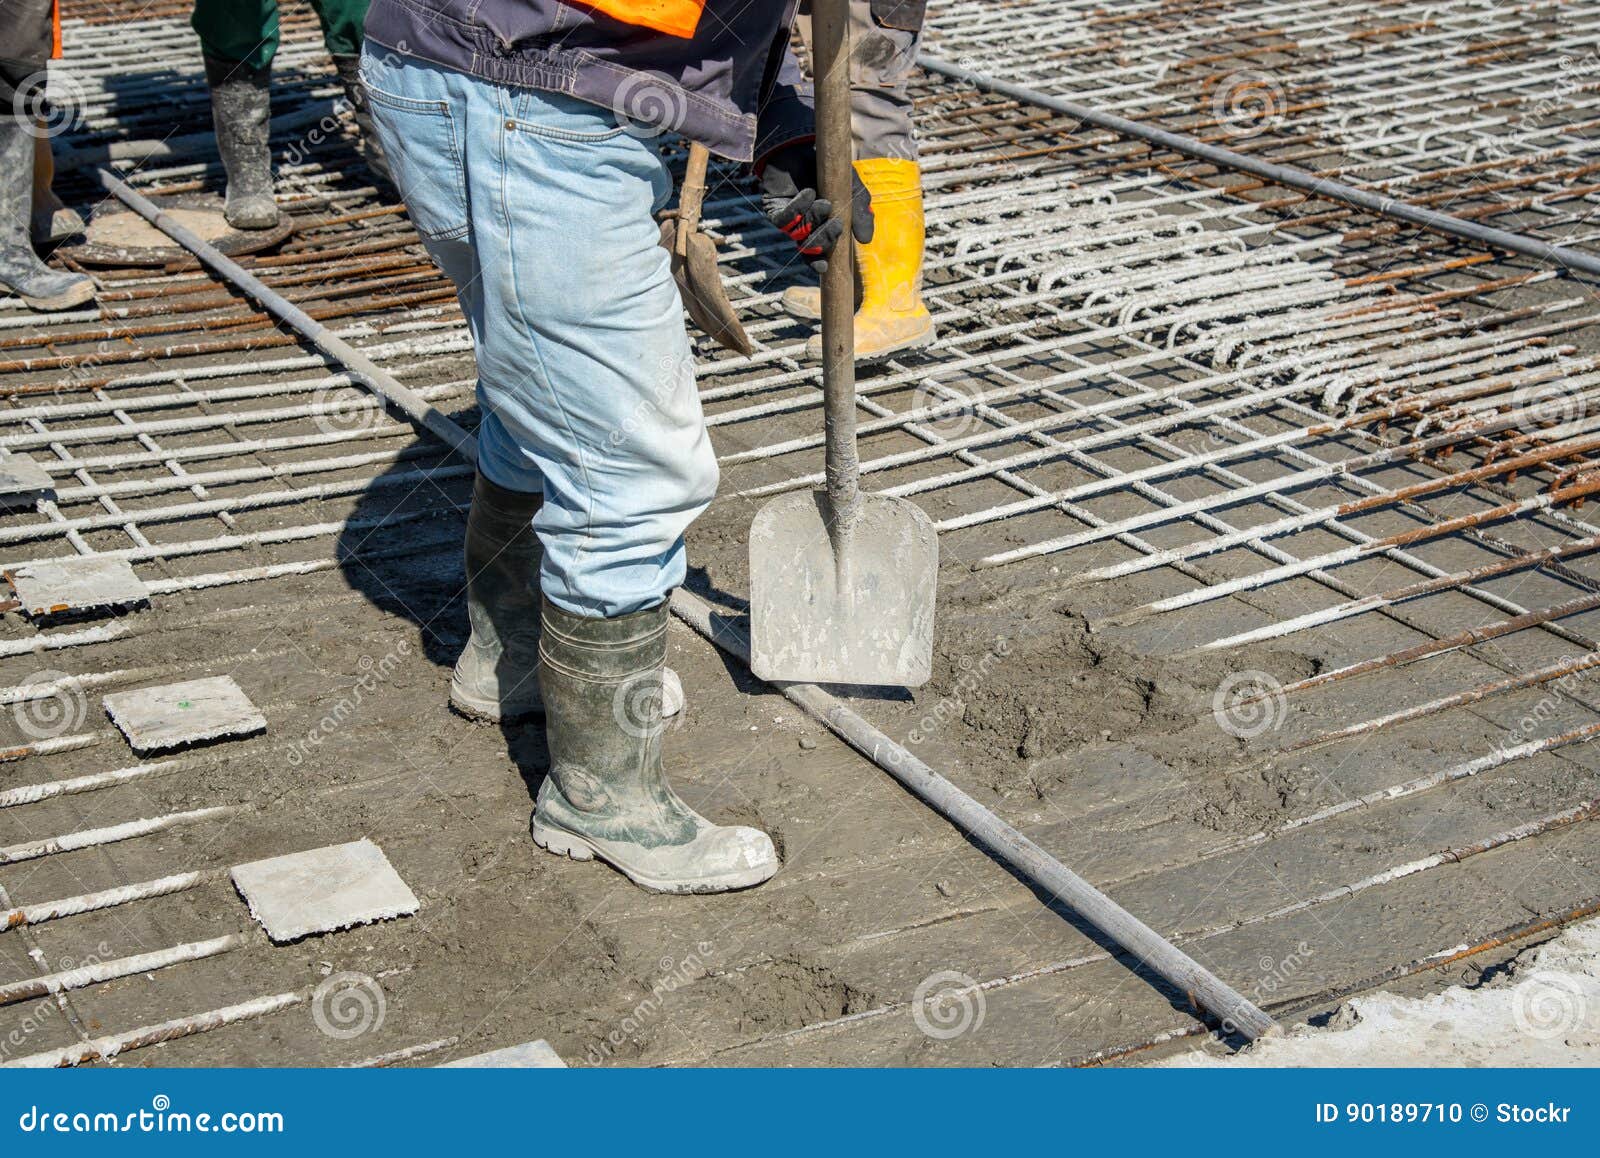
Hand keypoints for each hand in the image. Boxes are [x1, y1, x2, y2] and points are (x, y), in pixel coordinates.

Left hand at [758, 142, 873, 272]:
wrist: (805, 145)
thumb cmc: (830, 170)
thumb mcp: (852, 190)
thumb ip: (861, 213)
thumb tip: (866, 241)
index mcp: (821, 229)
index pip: (818, 254)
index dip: (819, 262)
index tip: (825, 266)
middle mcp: (803, 228)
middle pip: (809, 248)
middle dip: (824, 240)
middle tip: (837, 225)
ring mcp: (789, 219)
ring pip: (797, 234)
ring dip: (813, 221)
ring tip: (823, 203)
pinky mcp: (775, 207)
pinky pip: (783, 218)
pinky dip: (797, 208)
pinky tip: (808, 194)